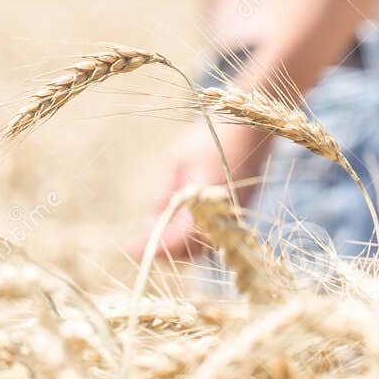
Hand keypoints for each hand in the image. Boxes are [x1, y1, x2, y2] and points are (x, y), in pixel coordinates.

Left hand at [128, 120, 268, 262]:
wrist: (249, 127)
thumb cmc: (210, 138)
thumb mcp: (176, 161)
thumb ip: (164, 193)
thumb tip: (153, 217)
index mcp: (206, 204)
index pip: (175, 240)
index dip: (151, 247)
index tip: (129, 248)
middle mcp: (223, 217)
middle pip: (189, 251)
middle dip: (163, 250)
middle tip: (137, 243)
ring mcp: (234, 217)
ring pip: (202, 246)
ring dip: (178, 246)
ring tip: (154, 234)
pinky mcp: (238, 213)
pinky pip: (213, 236)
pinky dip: (193, 237)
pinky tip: (177, 225)